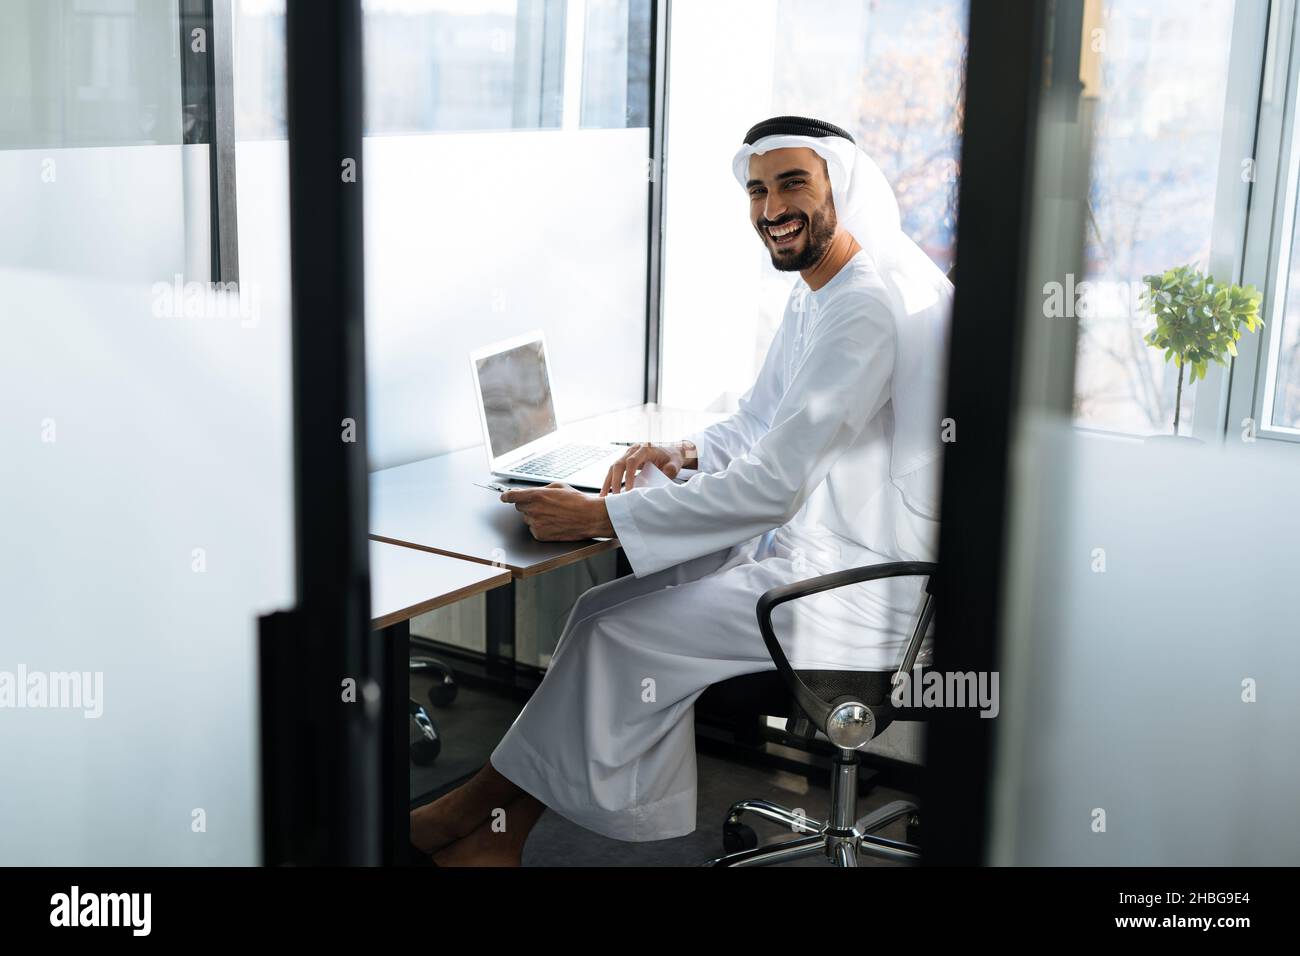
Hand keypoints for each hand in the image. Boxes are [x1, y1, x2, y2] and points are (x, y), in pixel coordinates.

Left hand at [500, 482, 614, 540]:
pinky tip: (553, 523)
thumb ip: (540, 489)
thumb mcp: (559, 486)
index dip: (507, 496)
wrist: (589, 517)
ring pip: (527, 519)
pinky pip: (534, 529)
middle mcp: (534, 510)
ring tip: (553, 515)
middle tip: (543, 505)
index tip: (505, 497)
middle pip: (520, 507)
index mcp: (536, 495)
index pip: (512, 496)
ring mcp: (536, 524)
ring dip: (535, 516)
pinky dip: (540, 527)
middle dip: (528, 505)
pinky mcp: (540, 535)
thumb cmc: (577, 501)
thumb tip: (529, 492)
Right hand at [600, 441, 695, 495]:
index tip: (629, 491)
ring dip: (608, 482)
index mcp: (645, 448)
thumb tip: (664, 475)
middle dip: (615, 481)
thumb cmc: (672, 458)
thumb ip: (671, 469)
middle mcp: (634, 449)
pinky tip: (607, 492)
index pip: (632, 461)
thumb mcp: (676, 463)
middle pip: (618, 464)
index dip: (628, 476)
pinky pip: (615, 470)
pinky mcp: (626, 460)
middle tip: (615, 497)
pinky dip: (610, 481)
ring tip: (603, 496)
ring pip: (613, 467)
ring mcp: (628, 454)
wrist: (671, 451)